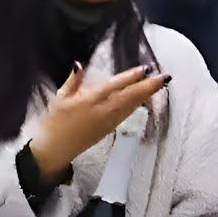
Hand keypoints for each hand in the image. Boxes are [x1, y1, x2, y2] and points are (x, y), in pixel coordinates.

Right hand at [31, 63, 167, 179]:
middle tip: (164, 77)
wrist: (53, 151)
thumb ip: (72, 81)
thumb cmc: (53, 124)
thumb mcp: (59, 99)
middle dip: (148, 87)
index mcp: (87, 102)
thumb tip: (78, 65)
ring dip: (146, 96)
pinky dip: (137, 105)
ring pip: (131, 107)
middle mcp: (101, 112)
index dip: (130, 77)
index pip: (113, 86)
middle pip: (129, 98)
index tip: (144, 69)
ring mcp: (107, 123)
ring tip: (158, 85)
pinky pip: (126, 115)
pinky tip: (143, 99)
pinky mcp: (108, 130)